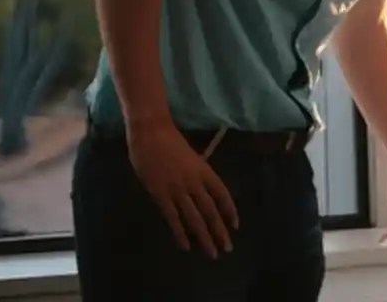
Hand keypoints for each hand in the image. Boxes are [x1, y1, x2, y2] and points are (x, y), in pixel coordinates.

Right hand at [127, 122, 238, 258]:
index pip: (222, 195)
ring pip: (195, 218)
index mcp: (205, 171)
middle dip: (220, 231)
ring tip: (211, 253)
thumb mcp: (191, 156)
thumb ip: (196, 174)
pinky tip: (186, 246)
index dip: (230, 211)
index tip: (235, 226)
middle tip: (227, 249)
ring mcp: (178, 189)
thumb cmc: (170, 141)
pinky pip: (173, 218)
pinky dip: (180, 233)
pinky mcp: (161, 194)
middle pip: (211, 211)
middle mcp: (195, 182)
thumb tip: (201, 190)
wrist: (151, 132)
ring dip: (204, 237)